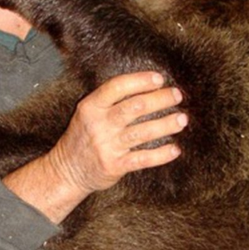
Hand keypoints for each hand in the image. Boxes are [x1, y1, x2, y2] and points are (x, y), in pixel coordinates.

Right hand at [47, 72, 186, 192]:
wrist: (66, 170)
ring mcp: (107, 146)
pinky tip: (175, 149)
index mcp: (90, 107)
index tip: (159, 79)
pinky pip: (142, 159)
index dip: (140, 81)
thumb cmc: (82, 138)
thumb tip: (146, 89)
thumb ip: (109, 102)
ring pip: (142, 132)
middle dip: (160, 99)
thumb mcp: (87, 114)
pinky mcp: (114, 165)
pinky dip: (161, 154)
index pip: (117, 87)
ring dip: (166, 124)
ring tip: (181, 119)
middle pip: (135, 107)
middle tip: (176, 96)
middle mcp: (98, 124)